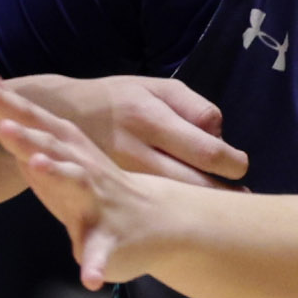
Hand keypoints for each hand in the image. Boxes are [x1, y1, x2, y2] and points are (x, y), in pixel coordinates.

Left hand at [0, 67, 176, 289]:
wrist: (159, 219)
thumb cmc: (90, 182)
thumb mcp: (51, 151)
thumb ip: (16, 118)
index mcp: (64, 146)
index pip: (29, 119)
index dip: (3, 102)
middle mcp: (79, 167)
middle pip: (50, 145)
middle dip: (27, 136)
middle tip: (2, 125)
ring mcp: (96, 202)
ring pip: (75, 183)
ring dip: (57, 174)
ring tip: (38, 166)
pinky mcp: (109, 240)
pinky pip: (100, 254)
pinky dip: (95, 264)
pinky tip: (89, 278)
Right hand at [5, 69, 247, 188]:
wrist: (56, 114)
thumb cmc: (116, 98)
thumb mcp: (155, 87)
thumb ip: (192, 107)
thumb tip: (219, 135)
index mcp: (151, 118)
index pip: (206, 151)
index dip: (231, 163)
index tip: (240, 165)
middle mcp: (138, 150)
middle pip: (195, 184)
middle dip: (223, 193)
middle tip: (241, 197)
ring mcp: (124, 175)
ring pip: (175, 200)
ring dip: (202, 206)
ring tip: (220, 210)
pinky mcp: (114, 192)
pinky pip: (153, 205)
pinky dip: (176, 208)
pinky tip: (188, 210)